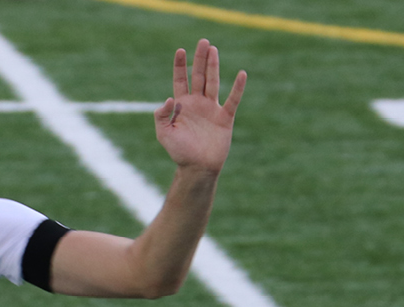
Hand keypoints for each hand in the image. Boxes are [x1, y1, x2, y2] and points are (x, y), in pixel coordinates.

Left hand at [154, 39, 246, 173]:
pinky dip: (237, 88)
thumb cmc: (179, 152)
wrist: (197, 168)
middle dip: (200, 59)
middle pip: (199, 76)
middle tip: (203, 41)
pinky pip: (233, 100)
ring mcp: (212, 109)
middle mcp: (198, 103)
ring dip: (213, 66)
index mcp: (182, 105)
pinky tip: (241, 74)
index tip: (180, 51)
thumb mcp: (164, 134)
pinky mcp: (225, 117)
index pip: (181, 80)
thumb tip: (169, 98)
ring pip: (213, 82)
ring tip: (213, 49)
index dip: (181, 65)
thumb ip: (161, 116)